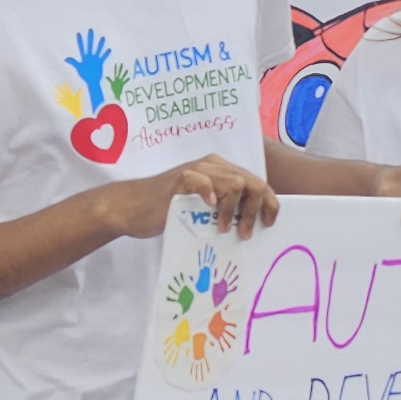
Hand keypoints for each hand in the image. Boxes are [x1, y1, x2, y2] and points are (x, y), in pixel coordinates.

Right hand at [111, 154, 275, 239]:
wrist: (131, 208)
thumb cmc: (167, 211)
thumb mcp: (203, 209)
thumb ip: (224, 209)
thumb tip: (250, 225)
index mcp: (221, 171)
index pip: (257, 182)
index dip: (269, 203)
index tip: (267, 224)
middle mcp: (212, 166)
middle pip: (253, 182)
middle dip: (255, 210)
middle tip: (245, 233)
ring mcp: (196, 171)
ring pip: (236, 183)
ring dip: (235, 210)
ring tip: (224, 228)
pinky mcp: (180, 179)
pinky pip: (203, 182)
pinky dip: (211, 196)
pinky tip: (208, 209)